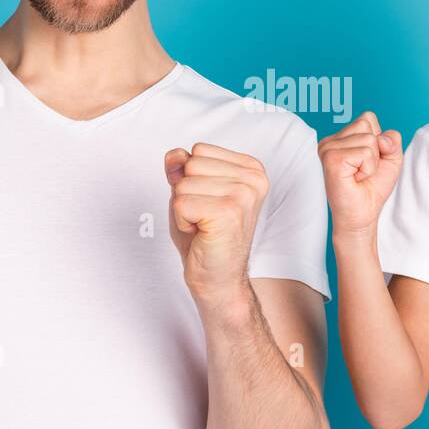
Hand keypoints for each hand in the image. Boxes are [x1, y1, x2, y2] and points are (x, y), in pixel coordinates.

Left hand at [164, 143, 268, 306]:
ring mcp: (243, 194)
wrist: (219, 278)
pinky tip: (201, 233)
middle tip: (205, 217)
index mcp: (252, 168)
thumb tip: (175, 155)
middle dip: (188, 192)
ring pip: (184, 183)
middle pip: (191, 163)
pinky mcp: (228, 212)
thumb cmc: (206, 236)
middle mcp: (254, 178)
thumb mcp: (191, 192)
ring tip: (204, 225)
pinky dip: (183, 221)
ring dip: (185, 208)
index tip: (209, 203)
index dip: (194, 178)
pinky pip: (180, 202)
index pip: (199, 150)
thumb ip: (182, 167)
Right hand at [318, 111, 402, 238]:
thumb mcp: (391, 159)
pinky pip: (365, 152)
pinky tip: (356, 179)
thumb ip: (392, 140)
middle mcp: (330, 140)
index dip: (378, 140)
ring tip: (359, 175)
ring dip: (372, 162)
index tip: (368, 162)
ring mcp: (328, 148)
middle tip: (363, 170)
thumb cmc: (372, 189)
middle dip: (375, 150)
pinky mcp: (332, 159)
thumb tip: (382, 137)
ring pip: (368, 138)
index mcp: (339, 138)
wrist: (362, 215)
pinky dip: (368, 168)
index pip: (367, 118)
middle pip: (367, 124)